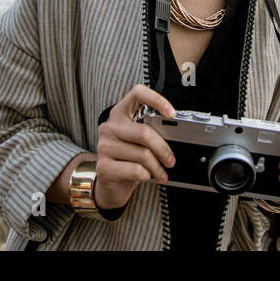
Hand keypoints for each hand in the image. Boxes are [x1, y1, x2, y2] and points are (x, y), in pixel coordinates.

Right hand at [94, 84, 176, 210]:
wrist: (110, 186)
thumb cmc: (129, 160)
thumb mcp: (139, 143)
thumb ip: (151, 133)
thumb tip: (175, 136)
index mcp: (120, 113)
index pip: (137, 94)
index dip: (156, 100)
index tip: (171, 114)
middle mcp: (109, 127)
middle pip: (144, 133)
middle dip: (163, 149)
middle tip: (171, 160)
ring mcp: (104, 147)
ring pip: (142, 154)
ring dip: (157, 167)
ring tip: (162, 173)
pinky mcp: (103, 167)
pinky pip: (135, 170)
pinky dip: (147, 176)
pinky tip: (146, 177)